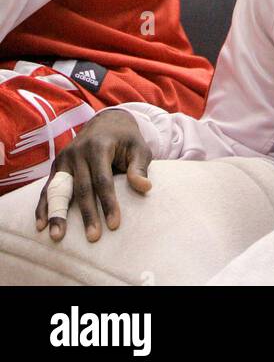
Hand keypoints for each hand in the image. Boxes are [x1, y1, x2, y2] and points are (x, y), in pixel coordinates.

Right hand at [35, 110, 151, 243]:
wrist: (106, 123)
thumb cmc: (126, 140)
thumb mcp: (139, 148)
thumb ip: (140, 167)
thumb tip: (145, 187)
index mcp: (99, 146)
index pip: (103, 179)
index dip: (108, 202)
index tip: (114, 225)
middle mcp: (78, 151)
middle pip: (82, 188)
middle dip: (87, 214)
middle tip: (93, 238)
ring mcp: (64, 158)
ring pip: (60, 189)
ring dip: (57, 213)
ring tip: (57, 236)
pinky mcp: (57, 166)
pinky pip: (48, 188)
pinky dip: (43, 206)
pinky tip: (41, 225)